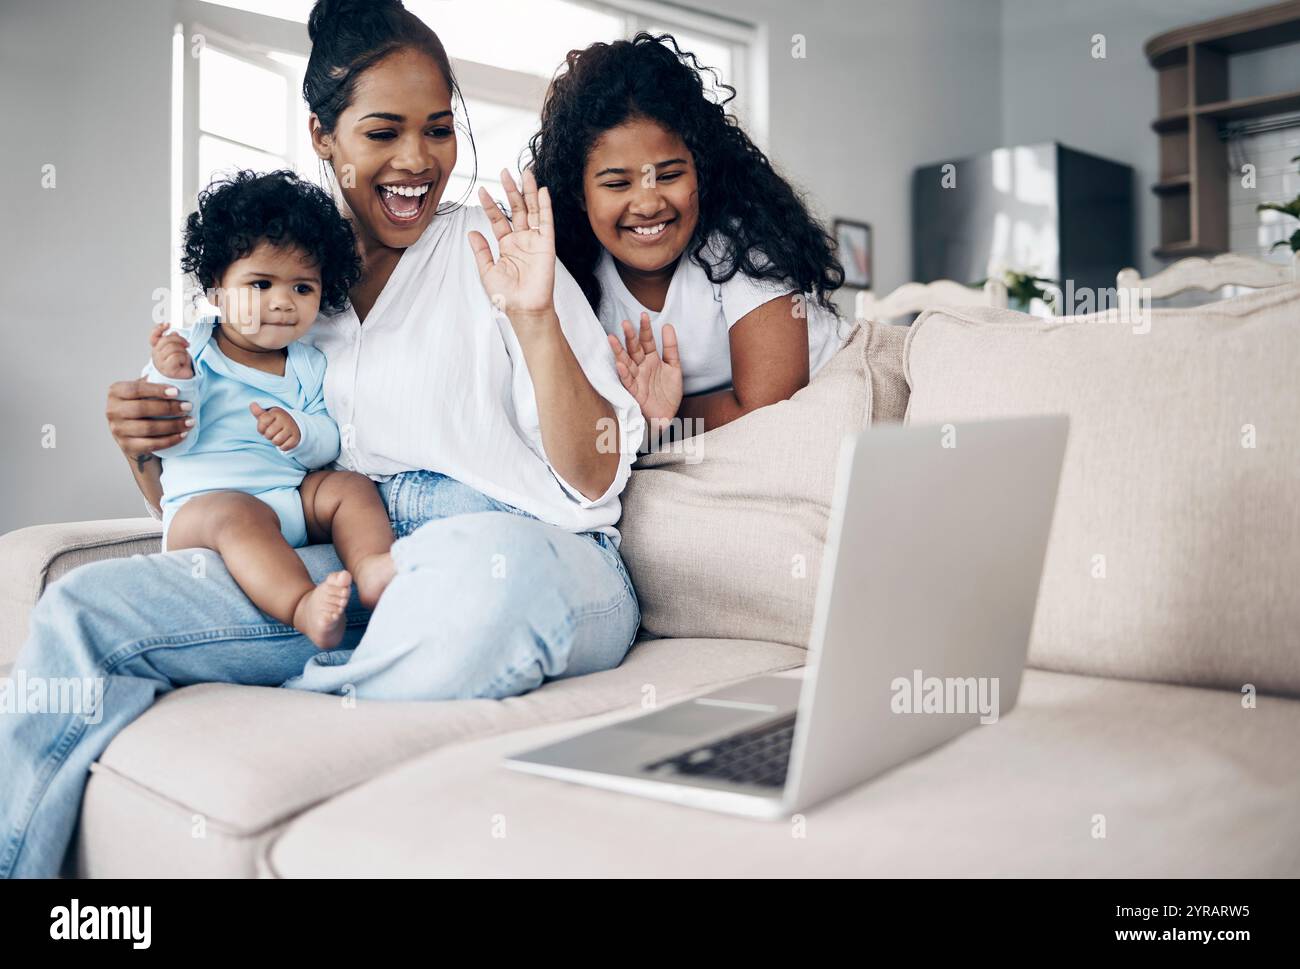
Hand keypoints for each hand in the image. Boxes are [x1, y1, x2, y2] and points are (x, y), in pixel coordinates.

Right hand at [107, 375, 193, 461]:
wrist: (133, 436)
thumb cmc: (143, 408)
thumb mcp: (144, 392)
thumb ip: (153, 381)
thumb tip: (176, 372)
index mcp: (116, 392)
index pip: (135, 389)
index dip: (157, 390)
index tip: (177, 392)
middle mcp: (112, 411)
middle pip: (142, 409)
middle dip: (169, 408)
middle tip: (189, 407)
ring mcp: (118, 430)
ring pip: (148, 428)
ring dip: (173, 425)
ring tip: (190, 422)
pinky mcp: (127, 446)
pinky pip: (151, 444)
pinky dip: (170, 440)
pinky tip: (183, 435)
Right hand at [149, 321, 193, 378]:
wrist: (188, 380)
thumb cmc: (183, 365)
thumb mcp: (179, 349)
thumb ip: (174, 341)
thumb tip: (174, 333)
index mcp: (157, 350)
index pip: (153, 337)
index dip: (159, 329)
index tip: (168, 324)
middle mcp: (156, 357)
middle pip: (165, 340)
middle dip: (179, 340)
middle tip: (187, 345)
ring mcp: (160, 364)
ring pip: (172, 348)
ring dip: (183, 351)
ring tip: (184, 358)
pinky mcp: (168, 370)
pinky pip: (177, 356)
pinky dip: (184, 358)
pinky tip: (183, 364)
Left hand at [250, 402, 300, 450]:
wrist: (295, 423)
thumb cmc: (276, 420)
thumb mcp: (268, 415)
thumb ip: (259, 412)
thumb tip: (252, 404)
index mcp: (276, 412)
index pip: (262, 424)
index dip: (261, 429)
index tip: (265, 427)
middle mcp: (284, 419)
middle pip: (268, 434)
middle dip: (268, 436)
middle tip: (273, 432)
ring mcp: (291, 428)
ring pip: (276, 441)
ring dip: (275, 441)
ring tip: (278, 437)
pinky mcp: (296, 437)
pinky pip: (284, 447)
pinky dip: (282, 446)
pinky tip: (284, 441)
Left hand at [468, 168, 555, 324]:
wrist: (523, 309)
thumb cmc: (506, 296)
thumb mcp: (487, 271)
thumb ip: (481, 250)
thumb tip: (471, 232)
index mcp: (506, 245)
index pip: (498, 219)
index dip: (491, 205)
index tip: (482, 190)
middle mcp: (521, 240)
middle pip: (516, 209)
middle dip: (511, 190)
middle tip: (505, 172)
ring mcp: (534, 241)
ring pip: (531, 210)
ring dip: (528, 192)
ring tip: (524, 173)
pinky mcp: (547, 245)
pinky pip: (546, 222)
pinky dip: (545, 206)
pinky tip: (542, 191)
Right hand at [607, 312, 682, 421]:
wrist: (667, 416)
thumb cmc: (668, 393)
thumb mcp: (674, 367)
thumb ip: (671, 347)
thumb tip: (667, 325)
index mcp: (651, 359)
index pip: (646, 341)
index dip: (645, 329)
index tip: (644, 315)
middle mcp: (641, 367)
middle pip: (634, 349)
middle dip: (630, 336)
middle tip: (625, 323)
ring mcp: (636, 378)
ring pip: (625, 362)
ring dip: (619, 351)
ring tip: (612, 338)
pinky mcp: (634, 392)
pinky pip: (628, 381)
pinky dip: (624, 373)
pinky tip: (620, 364)